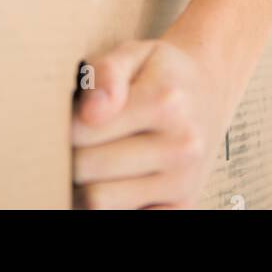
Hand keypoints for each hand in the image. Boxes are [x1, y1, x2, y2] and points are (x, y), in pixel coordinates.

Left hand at [71, 31, 245, 209]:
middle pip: (87, 168)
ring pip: (99, 201)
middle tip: (73, 139)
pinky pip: (126, 218)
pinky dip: (110, 204)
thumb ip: (106, 72)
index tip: (67, 116)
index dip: (63, 126)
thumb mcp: (134, 53)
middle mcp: (181, 145)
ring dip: (84, 182)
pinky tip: (112, 179)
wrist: (209, 90)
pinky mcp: (183, 205)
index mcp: (165, 101)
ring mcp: (184, 180)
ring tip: (91, 158)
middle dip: (70, 154)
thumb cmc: (160, 71)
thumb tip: (91, 111)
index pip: (83, 130)